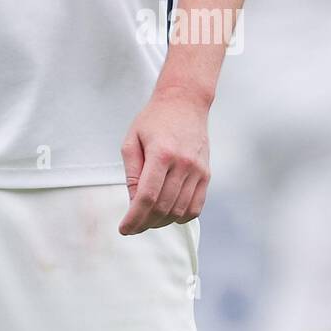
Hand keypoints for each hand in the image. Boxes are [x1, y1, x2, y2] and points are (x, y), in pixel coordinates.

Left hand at [119, 87, 210, 235]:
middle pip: (163, 207)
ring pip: (180, 211)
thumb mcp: (132, 139)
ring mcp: (197, 170)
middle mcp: (182, 164)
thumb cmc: (154, 119)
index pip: (147, 196)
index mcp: (161, 153)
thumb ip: (132, 172)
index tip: (125, 228)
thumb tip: (134, 202)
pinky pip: (196, 207)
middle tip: (133, 225)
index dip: (134, 218)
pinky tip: (168, 214)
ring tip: (148, 219)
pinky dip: (181, 217)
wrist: (185, 102)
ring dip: (162, 222)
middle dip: (145, 223)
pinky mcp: (206, 174)